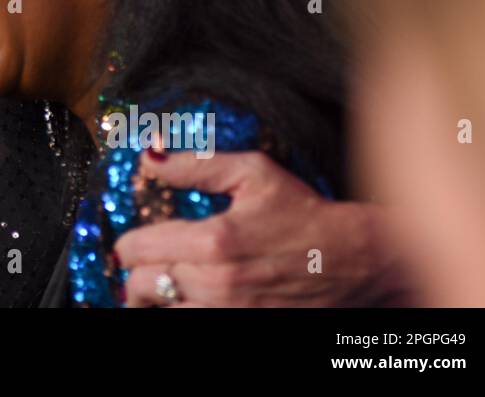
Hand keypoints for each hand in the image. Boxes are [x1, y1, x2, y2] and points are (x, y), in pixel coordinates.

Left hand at [113, 150, 410, 306]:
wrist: (357, 261)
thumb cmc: (305, 213)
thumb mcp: (252, 174)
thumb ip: (195, 165)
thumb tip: (149, 156)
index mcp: (213, 241)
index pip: (136, 250)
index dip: (127, 243)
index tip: (133, 241)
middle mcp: (216, 283)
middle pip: (140, 287)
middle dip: (137, 272)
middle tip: (144, 265)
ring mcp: (229, 314)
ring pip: (161, 313)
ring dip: (156, 299)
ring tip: (164, 286)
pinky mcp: (243, 330)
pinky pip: (190, 327)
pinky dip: (182, 312)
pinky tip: (188, 300)